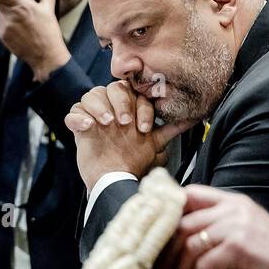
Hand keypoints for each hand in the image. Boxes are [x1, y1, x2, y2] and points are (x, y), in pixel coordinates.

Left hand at [0, 0, 69, 81]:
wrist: (45, 55)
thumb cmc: (48, 32)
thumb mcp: (49, 10)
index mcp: (22, 4)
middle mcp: (10, 13)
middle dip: (1, 0)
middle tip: (11, 4)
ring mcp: (5, 25)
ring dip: (4, 14)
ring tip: (18, 21)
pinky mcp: (2, 35)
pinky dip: (4, 25)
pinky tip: (16, 29)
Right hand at [64, 80, 189, 189]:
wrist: (113, 181)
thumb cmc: (134, 162)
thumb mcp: (156, 144)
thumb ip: (171, 130)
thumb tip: (195, 118)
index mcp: (129, 109)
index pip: (134, 92)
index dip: (139, 107)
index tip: (143, 128)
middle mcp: (112, 109)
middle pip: (112, 88)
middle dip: (120, 103)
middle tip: (124, 123)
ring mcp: (94, 116)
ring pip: (91, 95)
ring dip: (98, 107)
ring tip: (105, 124)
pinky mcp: (78, 126)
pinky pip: (73, 113)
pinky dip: (78, 118)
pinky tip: (87, 127)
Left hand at [156, 184, 268, 268]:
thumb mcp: (246, 230)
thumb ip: (221, 225)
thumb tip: (186, 235)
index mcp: (234, 202)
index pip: (192, 193)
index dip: (170, 209)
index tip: (156, 229)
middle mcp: (233, 209)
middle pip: (184, 222)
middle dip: (167, 247)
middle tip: (156, 265)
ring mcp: (236, 227)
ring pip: (190, 243)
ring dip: (177, 267)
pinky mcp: (238, 248)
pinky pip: (204, 263)